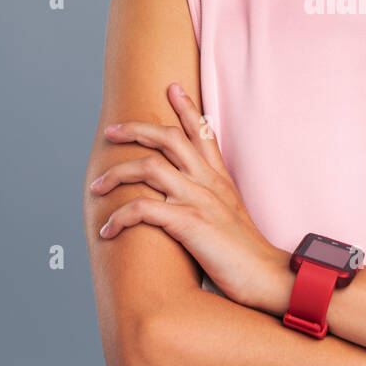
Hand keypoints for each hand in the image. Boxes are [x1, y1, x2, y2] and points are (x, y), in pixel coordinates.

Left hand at [90, 83, 282, 306]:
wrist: (268, 278)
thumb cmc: (247, 256)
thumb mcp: (231, 218)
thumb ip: (212, 204)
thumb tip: (188, 205)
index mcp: (221, 180)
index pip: (203, 133)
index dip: (186, 109)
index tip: (172, 88)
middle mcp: (210, 183)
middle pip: (170, 138)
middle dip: (136, 129)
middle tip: (112, 130)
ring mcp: (200, 200)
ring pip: (149, 167)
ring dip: (116, 173)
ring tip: (97, 187)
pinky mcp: (190, 223)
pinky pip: (143, 209)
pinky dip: (119, 217)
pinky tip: (108, 230)